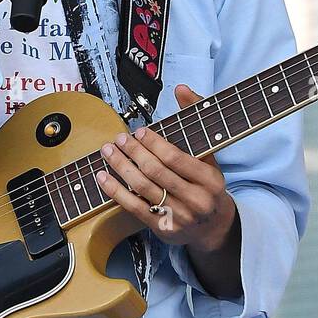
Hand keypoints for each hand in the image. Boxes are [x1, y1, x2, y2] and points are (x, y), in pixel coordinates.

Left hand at [94, 84, 236, 251]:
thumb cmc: (208, 185)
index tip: (139, 132)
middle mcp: (196, 199)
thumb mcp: (210, 155)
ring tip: (108, 152)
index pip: (175, 158)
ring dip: (120, 167)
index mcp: (210, 179)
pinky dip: (116, 191)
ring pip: (142, 188)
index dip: (153, 144)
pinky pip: (134, 207)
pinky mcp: (163, 229)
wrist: (214, 227)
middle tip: (119, 139)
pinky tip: (104, 177)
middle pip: (156, 172)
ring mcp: (179, 216)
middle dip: (133, 153)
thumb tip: (181, 89)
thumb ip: (195, 119)